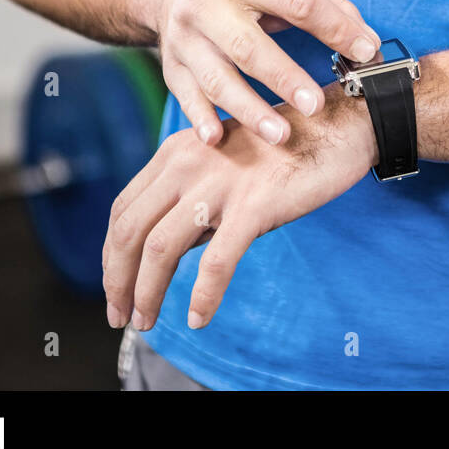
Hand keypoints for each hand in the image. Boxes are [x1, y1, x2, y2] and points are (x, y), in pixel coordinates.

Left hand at [101, 83, 375, 330]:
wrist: (336, 126)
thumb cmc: (285, 148)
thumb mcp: (224, 162)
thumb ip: (194, 196)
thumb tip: (176, 246)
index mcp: (176, 151)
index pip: (124, 210)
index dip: (111, 254)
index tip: (115, 286)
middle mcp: (188, 164)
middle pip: (129, 231)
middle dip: (117, 280)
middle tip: (119, 315)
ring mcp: (219, 184)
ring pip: (161, 249)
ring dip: (147, 293)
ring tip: (147, 321)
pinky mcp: (254, 205)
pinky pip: (216, 261)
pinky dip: (203, 295)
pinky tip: (198, 317)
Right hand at [150, 0, 379, 146]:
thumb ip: (327, 3)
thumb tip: (366, 42)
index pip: (297, 2)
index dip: (334, 29)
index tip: (364, 53)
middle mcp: (204, 2)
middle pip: (248, 46)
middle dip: (284, 78)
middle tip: (315, 106)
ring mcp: (183, 36)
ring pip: (216, 79)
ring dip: (248, 110)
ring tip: (280, 135)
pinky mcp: (171, 64)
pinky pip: (186, 95)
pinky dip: (200, 118)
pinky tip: (216, 137)